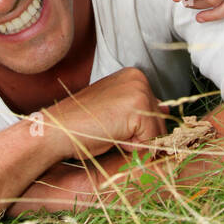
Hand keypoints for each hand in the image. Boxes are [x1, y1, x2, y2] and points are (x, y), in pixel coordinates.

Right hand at [37, 67, 168, 162]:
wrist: (56, 131)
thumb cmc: (81, 127)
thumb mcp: (116, 115)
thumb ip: (142, 110)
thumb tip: (167, 111)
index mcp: (133, 76)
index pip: (155, 113)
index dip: (138, 131)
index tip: (114, 129)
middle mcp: (139, 78)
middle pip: (160, 123)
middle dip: (139, 138)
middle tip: (109, 133)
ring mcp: (139, 90)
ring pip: (157, 133)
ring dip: (136, 144)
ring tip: (109, 134)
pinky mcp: (138, 107)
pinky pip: (151, 140)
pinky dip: (133, 148)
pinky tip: (111, 137)